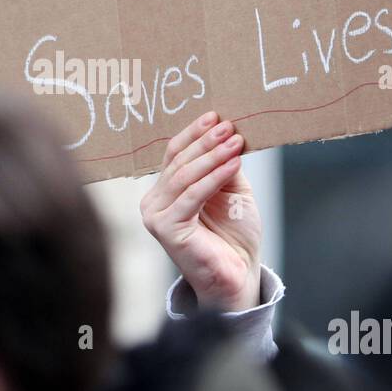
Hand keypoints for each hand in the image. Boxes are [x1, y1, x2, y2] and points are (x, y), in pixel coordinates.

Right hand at [140, 112, 262, 313]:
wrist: (238, 274)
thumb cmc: (233, 235)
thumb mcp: (232, 191)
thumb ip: (224, 166)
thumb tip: (227, 134)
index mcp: (164, 191)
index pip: (175, 154)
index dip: (194, 134)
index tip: (216, 116)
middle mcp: (154, 202)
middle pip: (179, 162)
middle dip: (205, 142)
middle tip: (228, 125)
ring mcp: (156, 216)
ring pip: (184, 176)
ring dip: (212, 155)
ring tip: (235, 141)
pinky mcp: (166, 229)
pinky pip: (191, 195)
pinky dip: (213, 177)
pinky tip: (232, 163)